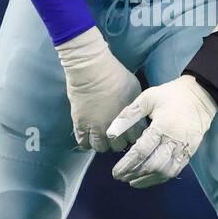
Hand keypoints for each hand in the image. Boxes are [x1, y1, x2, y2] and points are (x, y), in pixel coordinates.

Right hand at [55, 27, 143, 152]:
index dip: (133, 135)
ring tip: (103, 137)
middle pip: (118, 146)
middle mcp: (112, 128)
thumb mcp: (135, 90)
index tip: (130, 131)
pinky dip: (87, 143)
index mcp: (128, 120)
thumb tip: (137, 114)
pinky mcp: (80, 124)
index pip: (134, 139)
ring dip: (103, 144)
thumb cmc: (115, 75)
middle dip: (119, 141)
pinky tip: (90, 137)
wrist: (91, 70)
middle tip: (117, 134)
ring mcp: (95, 128)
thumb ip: (136, 106)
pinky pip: (83, 143)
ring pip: (100, 148)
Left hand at [106, 75, 217, 188]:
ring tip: (133, 181)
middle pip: (154, 166)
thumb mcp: (148, 98)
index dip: (127, 164)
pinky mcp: (190, 152)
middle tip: (121, 177)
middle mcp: (174, 140)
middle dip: (135, 174)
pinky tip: (149, 178)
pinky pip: (175, 171)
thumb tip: (112, 130)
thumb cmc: (172, 95)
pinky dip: (161, 178)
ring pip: (166, 172)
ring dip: (148, 180)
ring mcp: (184, 148)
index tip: (116, 172)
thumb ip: (130, 114)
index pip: (142, 151)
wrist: (201, 95)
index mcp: (162, 126)